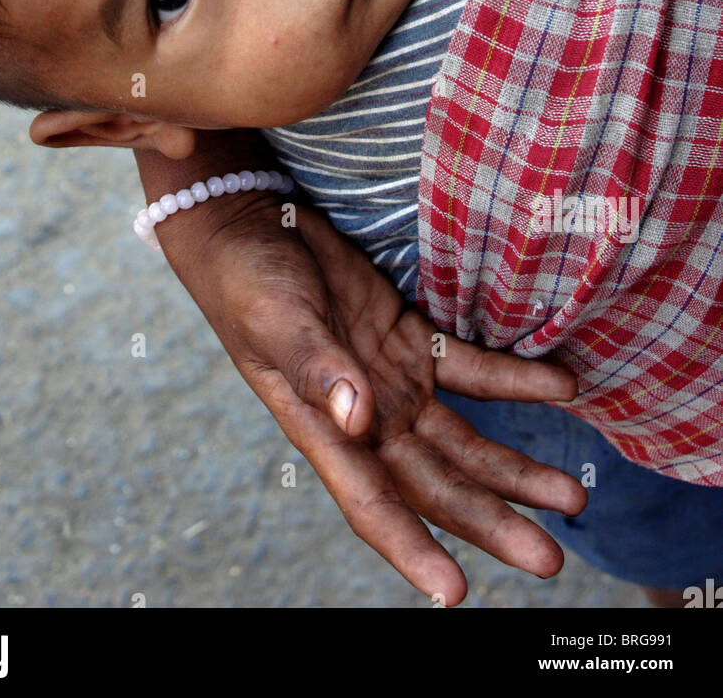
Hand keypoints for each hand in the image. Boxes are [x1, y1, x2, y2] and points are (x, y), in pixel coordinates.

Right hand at [155, 191, 586, 604]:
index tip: (455, 593)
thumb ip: (316, 368)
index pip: (372, 502)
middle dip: (491, 521)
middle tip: (549, 558)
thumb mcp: (275, 320)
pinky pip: (475, 370)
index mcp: (324, 429)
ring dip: (515, 470)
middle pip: (437, 484)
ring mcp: (394, 381)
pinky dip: (518, 381)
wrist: (255, 224)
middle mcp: (367, 419)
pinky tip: (562, 387)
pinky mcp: (413, 340)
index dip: (411, 550)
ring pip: (465, 441)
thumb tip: (357, 417)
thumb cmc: (247, 280)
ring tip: (572, 497)